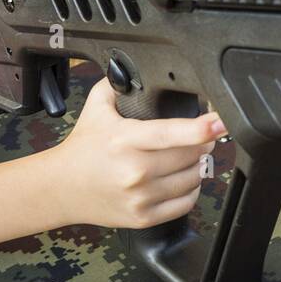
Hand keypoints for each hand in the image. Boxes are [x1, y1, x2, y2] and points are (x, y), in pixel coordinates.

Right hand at [53, 76, 223, 229]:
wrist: (60, 188)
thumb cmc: (83, 147)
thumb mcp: (96, 107)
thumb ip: (119, 82)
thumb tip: (140, 64)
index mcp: (125, 140)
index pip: (172, 133)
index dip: (203, 128)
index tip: (220, 121)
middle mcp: (134, 170)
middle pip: (192, 155)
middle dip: (203, 142)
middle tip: (198, 136)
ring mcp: (141, 196)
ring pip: (193, 179)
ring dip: (198, 166)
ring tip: (185, 157)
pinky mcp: (144, 217)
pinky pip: (186, 202)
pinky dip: (190, 189)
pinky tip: (178, 179)